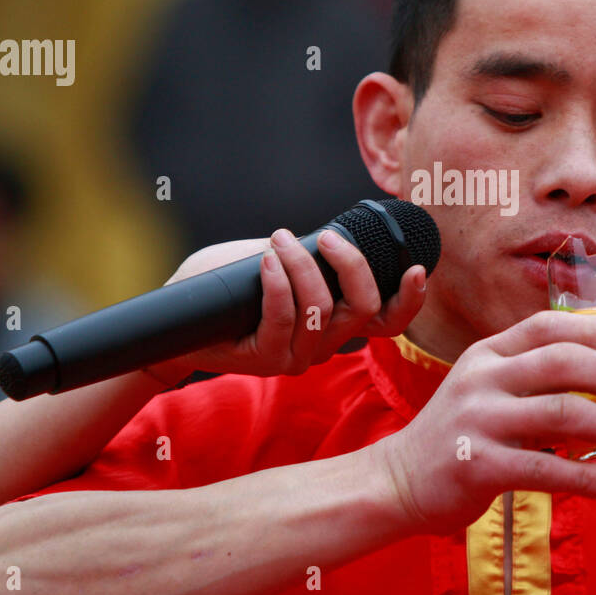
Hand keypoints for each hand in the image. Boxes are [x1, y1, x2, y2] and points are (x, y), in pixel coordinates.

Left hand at [150, 228, 426, 381]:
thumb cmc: (229, 287)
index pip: (388, 321)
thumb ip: (310, 256)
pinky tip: (267, 261)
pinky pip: (284, 319)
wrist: (179, 322)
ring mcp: (298, 357)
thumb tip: (335, 234)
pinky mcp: (267, 360)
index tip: (416, 268)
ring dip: (303, 265)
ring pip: (322, 309)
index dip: (410, 300)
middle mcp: (325, 345)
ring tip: (279, 240)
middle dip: (351, 265)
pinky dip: (279, 283)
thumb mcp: (278, 263)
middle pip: (363, 309)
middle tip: (326, 237)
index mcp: (336, 323)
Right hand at [373, 310, 595, 535]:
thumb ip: (533, 373)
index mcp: (488, 352)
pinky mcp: (479, 465)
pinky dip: (589, 477)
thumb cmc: (460, 435)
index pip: (550, 325)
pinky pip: (546, 468)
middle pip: (564, 363)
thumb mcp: (488, 388)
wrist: (398, 481)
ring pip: (563, 413)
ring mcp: (478, 420)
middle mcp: (482, 377)